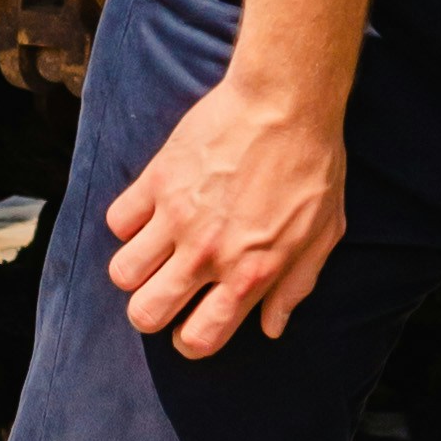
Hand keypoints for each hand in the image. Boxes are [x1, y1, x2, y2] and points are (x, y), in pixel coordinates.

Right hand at [103, 70, 348, 354]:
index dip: (190, 340)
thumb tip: (271, 328)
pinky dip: (129, 221)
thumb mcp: (322, 234)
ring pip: (123, 273)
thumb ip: (295, 287)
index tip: (192, 322)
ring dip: (136, 268)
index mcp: (249, 275)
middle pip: (145, 314)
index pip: (198, 339)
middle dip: (151, 311)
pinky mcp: (157, 179)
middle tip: (166, 288)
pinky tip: (150, 211)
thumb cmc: (313, 166)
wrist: (287, 100)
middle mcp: (206, 254)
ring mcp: (177, 217)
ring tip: (155, 251)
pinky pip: (118, 221)